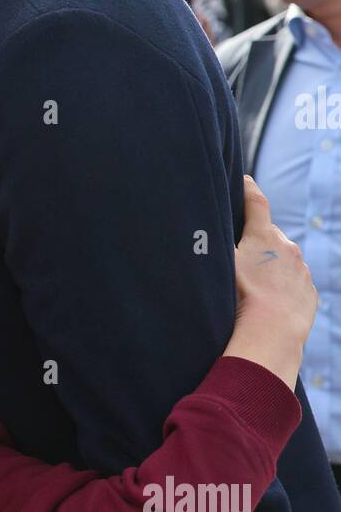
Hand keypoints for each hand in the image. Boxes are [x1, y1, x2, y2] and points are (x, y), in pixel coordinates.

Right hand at [225, 176, 316, 388]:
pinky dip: (283, 287)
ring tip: (255, 287)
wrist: (273, 330)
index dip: (248, 189)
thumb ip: (216, 243)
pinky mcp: (308, 291)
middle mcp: (287, 246)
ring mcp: (301, 269)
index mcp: (263, 235)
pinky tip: (269, 302)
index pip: (256, 202)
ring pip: (284, 260)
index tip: (245, 180)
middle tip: (242, 255)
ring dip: (271, 266)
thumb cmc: (242, 295)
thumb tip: (203, 228)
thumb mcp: (221, 263)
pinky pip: (294, 282)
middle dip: (258, 240)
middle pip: (270, 235)